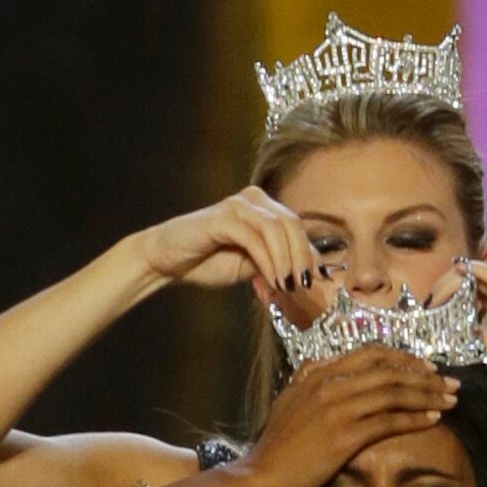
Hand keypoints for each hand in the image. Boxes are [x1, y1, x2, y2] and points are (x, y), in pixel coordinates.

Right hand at [139, 185, 319, 290]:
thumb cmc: (208, 261)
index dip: (311, 255)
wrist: (168, 260)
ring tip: (288, 287)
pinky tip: (273, 281)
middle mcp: (255, 199)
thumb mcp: (252, 265)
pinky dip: (268, 261)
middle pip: (294, 224)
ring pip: (278, 229)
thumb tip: (312, 274)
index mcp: (265, 208)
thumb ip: (278, 263)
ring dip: (287, 261)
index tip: (318, 283)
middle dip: (303, 257)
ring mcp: (238, 205)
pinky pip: (255, 237)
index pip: (299, 228)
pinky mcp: (223, 216)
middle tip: (304, 286)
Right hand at [239, 346, 459, 486]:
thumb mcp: (289, 400)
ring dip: (427, 395)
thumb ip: (309, 379)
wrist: (261, 476)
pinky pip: (388, 421)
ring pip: (392, 393)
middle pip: (388, 371)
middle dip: (424, 376)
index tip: (425, 366)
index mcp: (317, 374)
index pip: (369, 355)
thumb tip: (328, 366)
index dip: (402, 358)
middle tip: (450, 382)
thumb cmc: (276, 445)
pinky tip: (433, 419)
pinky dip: (414, 418)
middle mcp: (328, 385)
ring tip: (450, 399)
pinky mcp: (343, 436)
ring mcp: (336, 409)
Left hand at [428, 260, 486, 400]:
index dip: (444, 294)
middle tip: (421, 304)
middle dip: (441, 287)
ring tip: (430, 297)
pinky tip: (458, 273)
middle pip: (468, 278)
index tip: (424, 309)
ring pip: (477, 274)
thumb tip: (451, 334)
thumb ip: (478, 338)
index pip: (467, 289)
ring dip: (451, 282)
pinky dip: (476, 272)